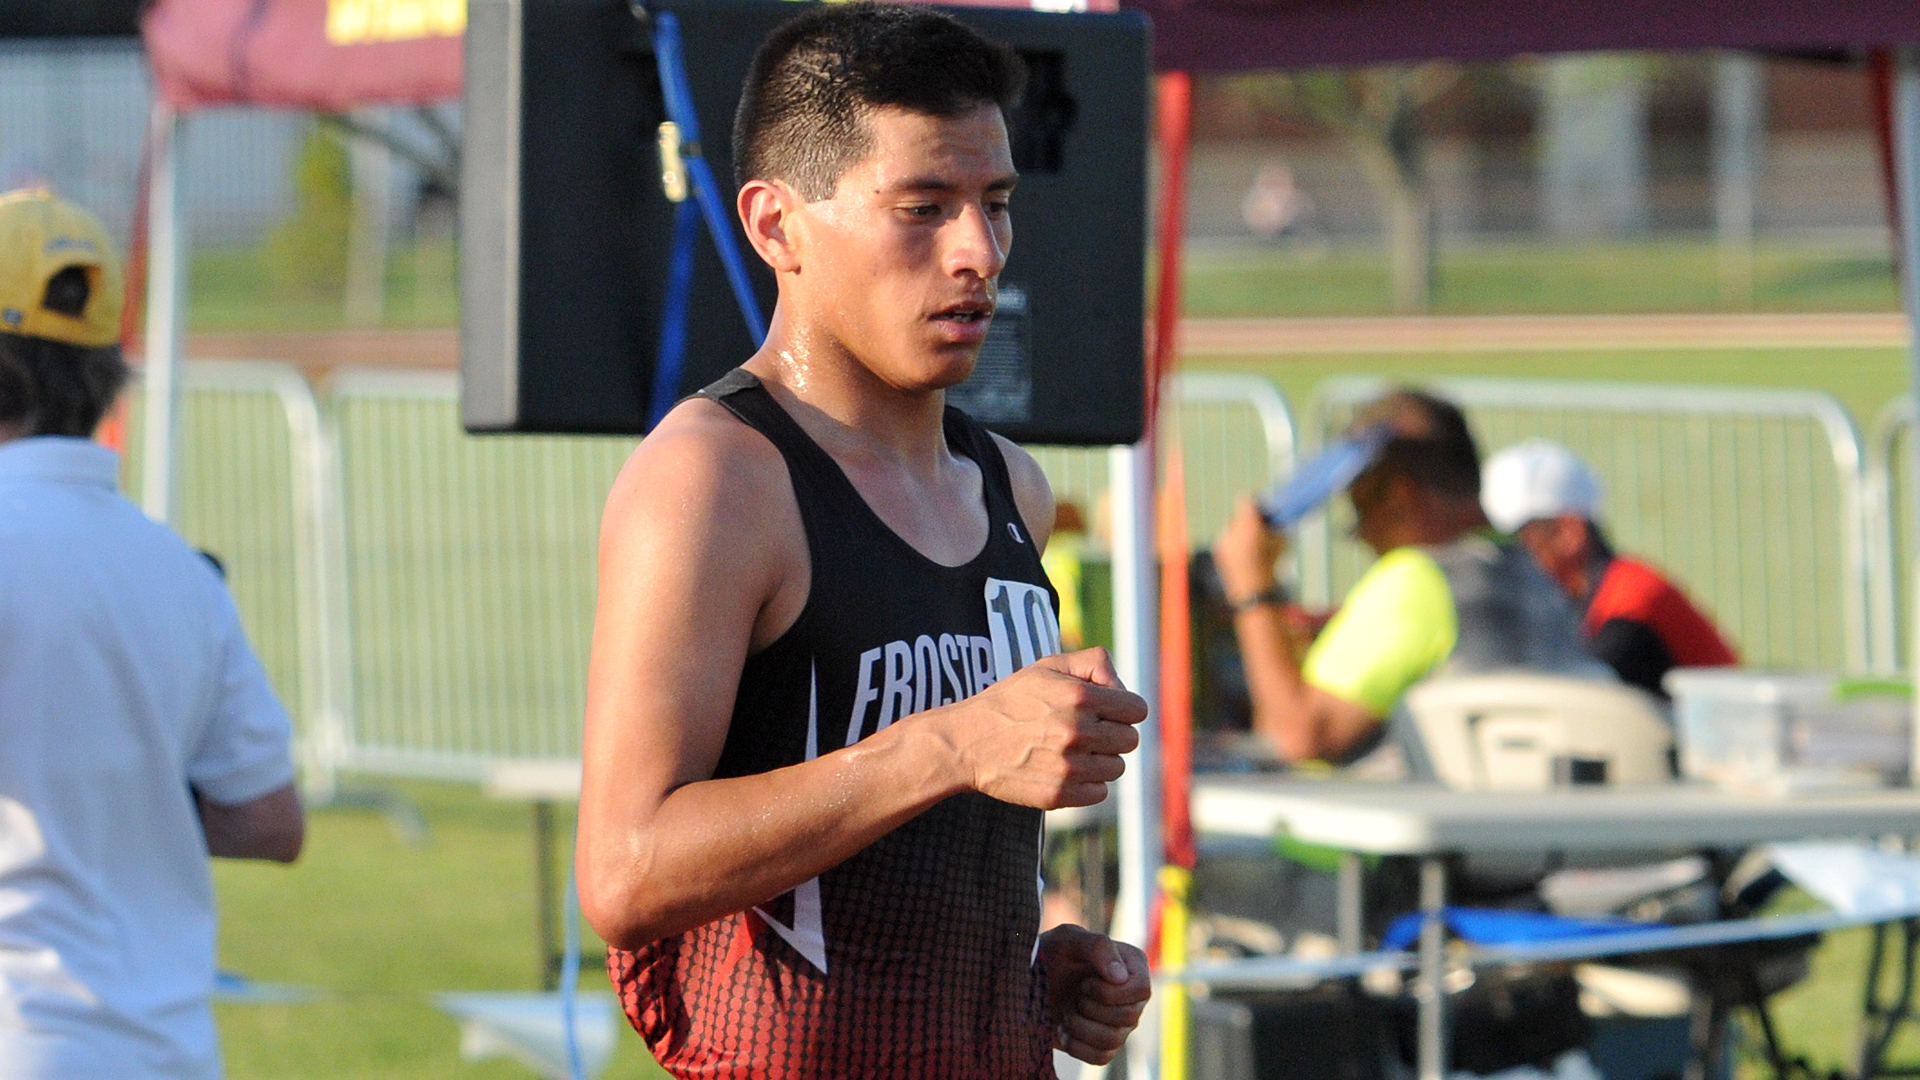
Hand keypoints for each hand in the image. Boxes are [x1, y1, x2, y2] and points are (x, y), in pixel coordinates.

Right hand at [942, 647, 1147, 809]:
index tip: (1105, 711)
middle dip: (1112, 733)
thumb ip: (1093, 663)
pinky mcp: (1059, 795)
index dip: (1123, 708)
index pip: (1137, 710)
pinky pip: (1099, 792)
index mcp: (1080, 697)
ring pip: (1116, 768)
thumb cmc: (1012, 700)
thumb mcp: (1048, 666)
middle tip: (1084, 730)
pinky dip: (1087, 783)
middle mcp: (1077, 732)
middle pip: (1130, 740)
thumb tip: (1122, 688)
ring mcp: (1068, 767)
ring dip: (1099, 760)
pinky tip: (1063, 770)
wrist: (967, 742)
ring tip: (1070, 750)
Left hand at [1040, 924, 1150, 1064]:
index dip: (1111, 992)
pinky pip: (1101, 1057)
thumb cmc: (1050, 954)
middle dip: (1091, 1007)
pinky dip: (1076, 1045)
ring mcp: (1119, 1024)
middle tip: (1074, 994)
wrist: (1028, 980)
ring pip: (1113, 1040)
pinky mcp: (1103, 1046)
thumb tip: (1120, 977)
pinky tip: (1063, 1029)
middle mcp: (1131, 997)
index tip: (1084, 982)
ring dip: (1080, 1026)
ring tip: (1066, 1011)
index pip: (1142, 989)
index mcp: (1131, 966)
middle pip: (1130, 1017)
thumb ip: (1097, 946)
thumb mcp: (1067, 939)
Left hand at [1213, 496, 1286, 603]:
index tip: (1263, 507)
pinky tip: (1245, 553)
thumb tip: (1278, 514)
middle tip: (1261, 526)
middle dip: (1249, 519)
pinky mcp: (1219, 549)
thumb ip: (1277, 524)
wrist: (1253, 588)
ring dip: (1242, 531)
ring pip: (1234, 527)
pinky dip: (1236, 542)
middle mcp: (1231, 529)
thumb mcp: (1282, 540)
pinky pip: (1229, 539)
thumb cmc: (1272, 563)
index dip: (1255, 501)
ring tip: (1253, 543)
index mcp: (1247, 524)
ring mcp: (1223, 539)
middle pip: (1240, 515)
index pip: (1246, 499)